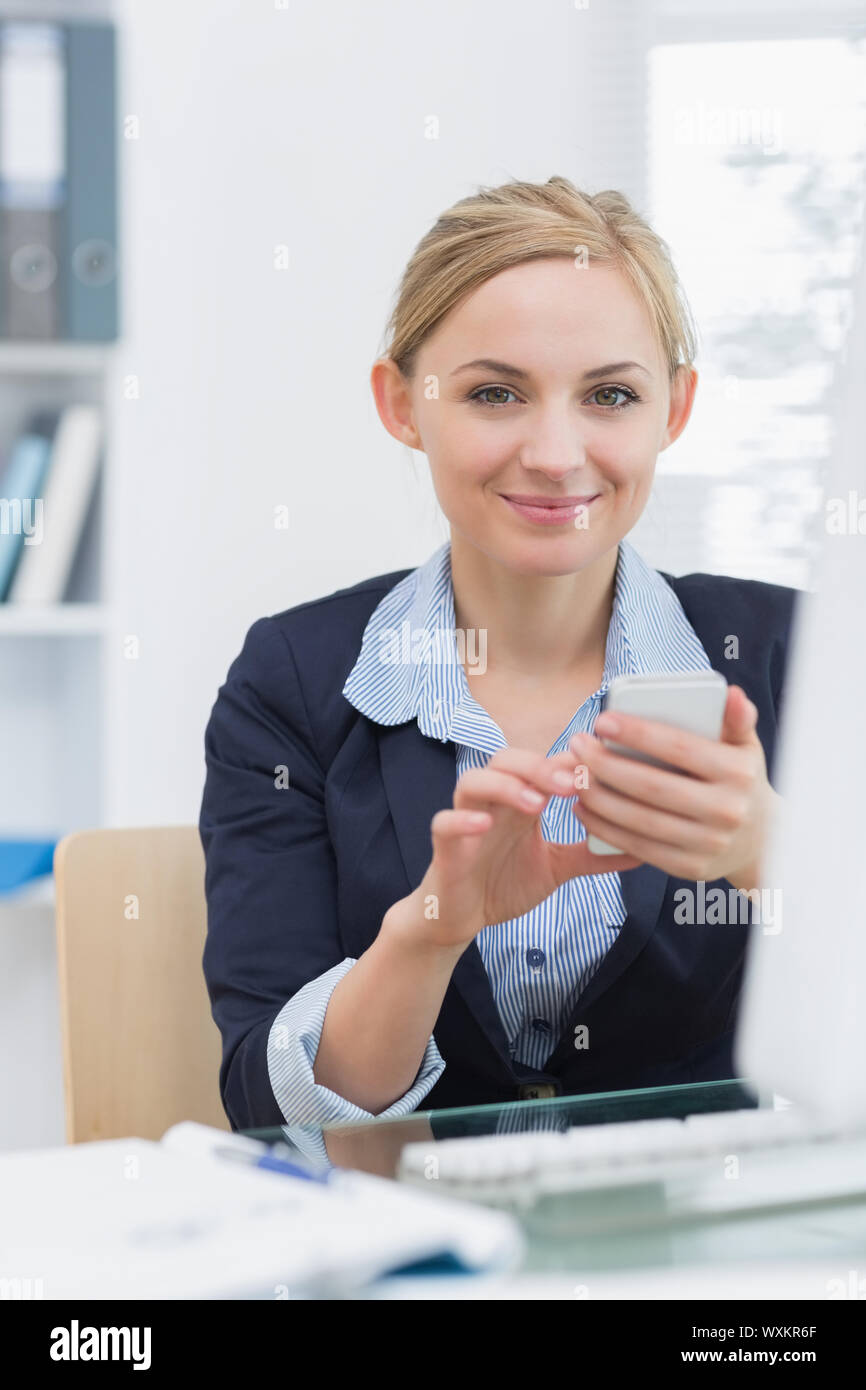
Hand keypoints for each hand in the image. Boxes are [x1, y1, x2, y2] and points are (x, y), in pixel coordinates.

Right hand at [402, 746, 642, 950]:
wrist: (461, 917)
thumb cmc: (504, 883)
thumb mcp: (557, 868)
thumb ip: (592, 854)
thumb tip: (640, 849)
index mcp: (521, 802)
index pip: (543, 765)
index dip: (569, 761)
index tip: (600, 768)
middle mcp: (494, 803)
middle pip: (508, 760)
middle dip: (540, 766)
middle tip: (572, 783)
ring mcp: (467, 820)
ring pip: (474, 781)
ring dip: (505, 786)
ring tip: (536, 804)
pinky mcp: (446, 847)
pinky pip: (444, 822)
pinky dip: (462, 819)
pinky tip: (484, 824)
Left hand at [569, 684, 778, 890]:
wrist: (762, 840)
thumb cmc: (739, 780)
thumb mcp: (745, 747)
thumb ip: (736, 720)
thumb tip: (732, 693)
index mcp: (737, 773)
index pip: (679, 748)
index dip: (637, 734)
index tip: (601, 721)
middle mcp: (726, 810)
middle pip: (651, 786)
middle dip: (605, 764)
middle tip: (576, 744)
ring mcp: (708, 844)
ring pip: (640, 820)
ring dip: (598, 797)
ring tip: (574, 774)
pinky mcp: (690, 868)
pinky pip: (638, 847)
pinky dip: (605, 828)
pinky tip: (583, 808)